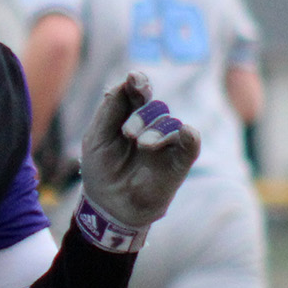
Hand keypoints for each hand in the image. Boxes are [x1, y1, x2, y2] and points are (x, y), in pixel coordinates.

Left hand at [74, 72, 200, 249]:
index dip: (138, 83)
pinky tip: (187, 132)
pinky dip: (190, 137)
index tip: (135, 80)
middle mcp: (150, 126)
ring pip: (169, 123)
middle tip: (128, 134)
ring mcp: (165, 144)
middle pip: (153, 107)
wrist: (109, 207)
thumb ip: (110, 109)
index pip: (138, 92)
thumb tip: (125, 82)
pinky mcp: (178, 162)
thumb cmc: (101, 171)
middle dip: (141, 115)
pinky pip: (191, 144)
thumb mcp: (97, 138)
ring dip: (156, 131)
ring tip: (142, 144)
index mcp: (129, 116)